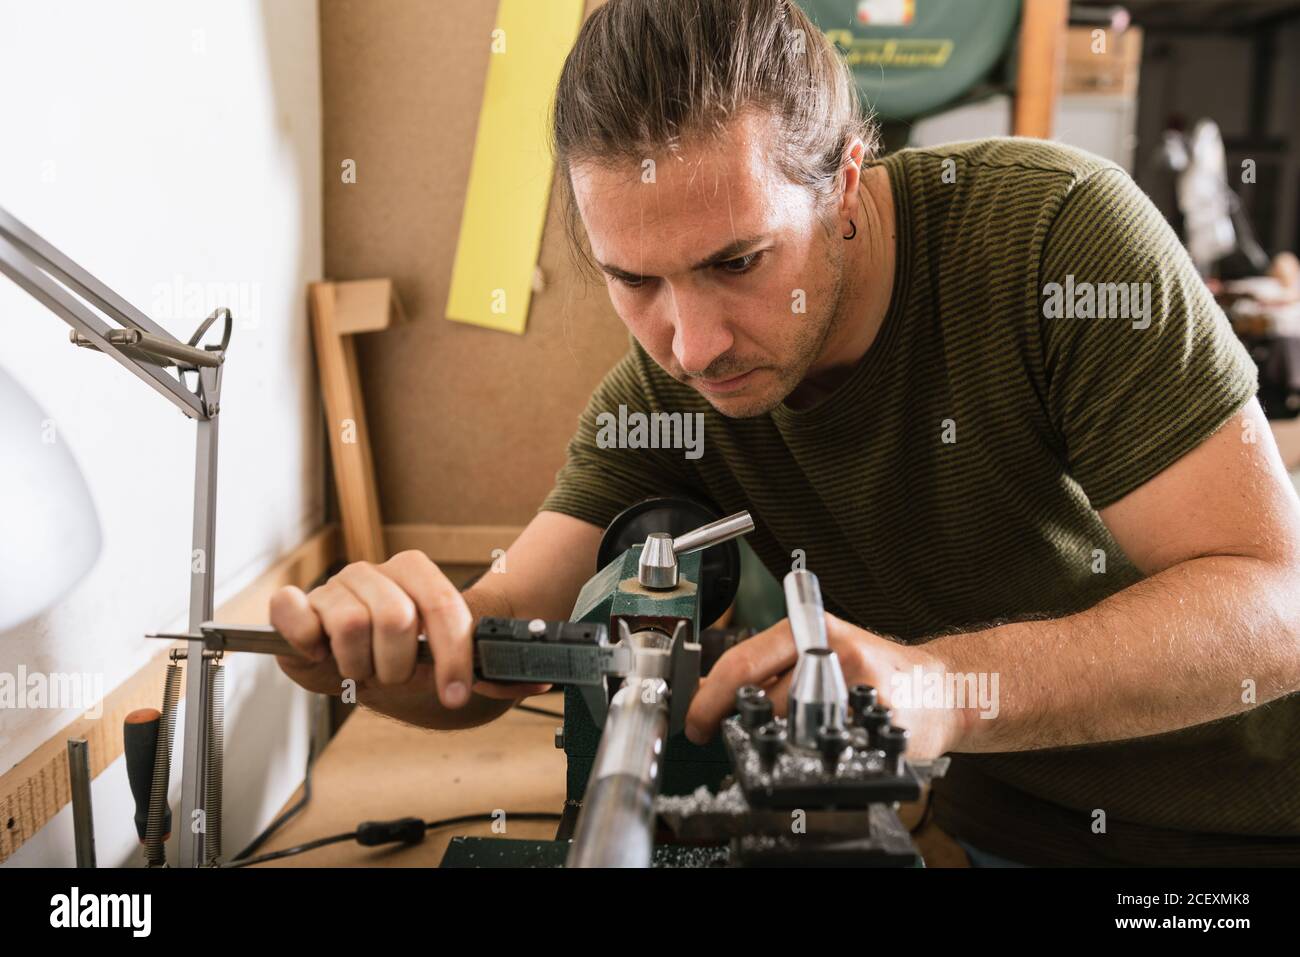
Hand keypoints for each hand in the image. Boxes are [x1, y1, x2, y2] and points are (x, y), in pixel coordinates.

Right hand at [268, 550, 548, 708]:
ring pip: (351, 625)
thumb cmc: (410, 659)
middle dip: (400, 666)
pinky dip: (304, 637)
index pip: (442, 607)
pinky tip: (317, 652)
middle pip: (396, 618)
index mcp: (417, 574)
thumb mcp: (453, 663)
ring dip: (359, 665)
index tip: (455, 694)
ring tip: (361, 669)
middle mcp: (375, 574)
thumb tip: (543, 680)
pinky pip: (292, 610)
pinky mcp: (299, 605)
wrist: (365, 661)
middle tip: (395, 676)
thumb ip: (496, 671)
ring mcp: (336, 588)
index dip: (451, 656)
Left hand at [684, 613, 966, 758]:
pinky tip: (833, 745)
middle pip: (763, 702)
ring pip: (791, 730)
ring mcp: (857, 686)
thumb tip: (710, 695)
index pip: (742, 663)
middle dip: (748, 728)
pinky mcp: (878, 721)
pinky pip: (826, 749)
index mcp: (808, 627)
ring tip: (807, 732)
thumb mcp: (816, 649)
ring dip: (786, 743)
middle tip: (742, 738)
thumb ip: (768, 667)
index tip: (695, 723)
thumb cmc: (872, 671)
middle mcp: (831, 651)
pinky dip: (818, 756)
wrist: (939, 688)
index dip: (708, 701)